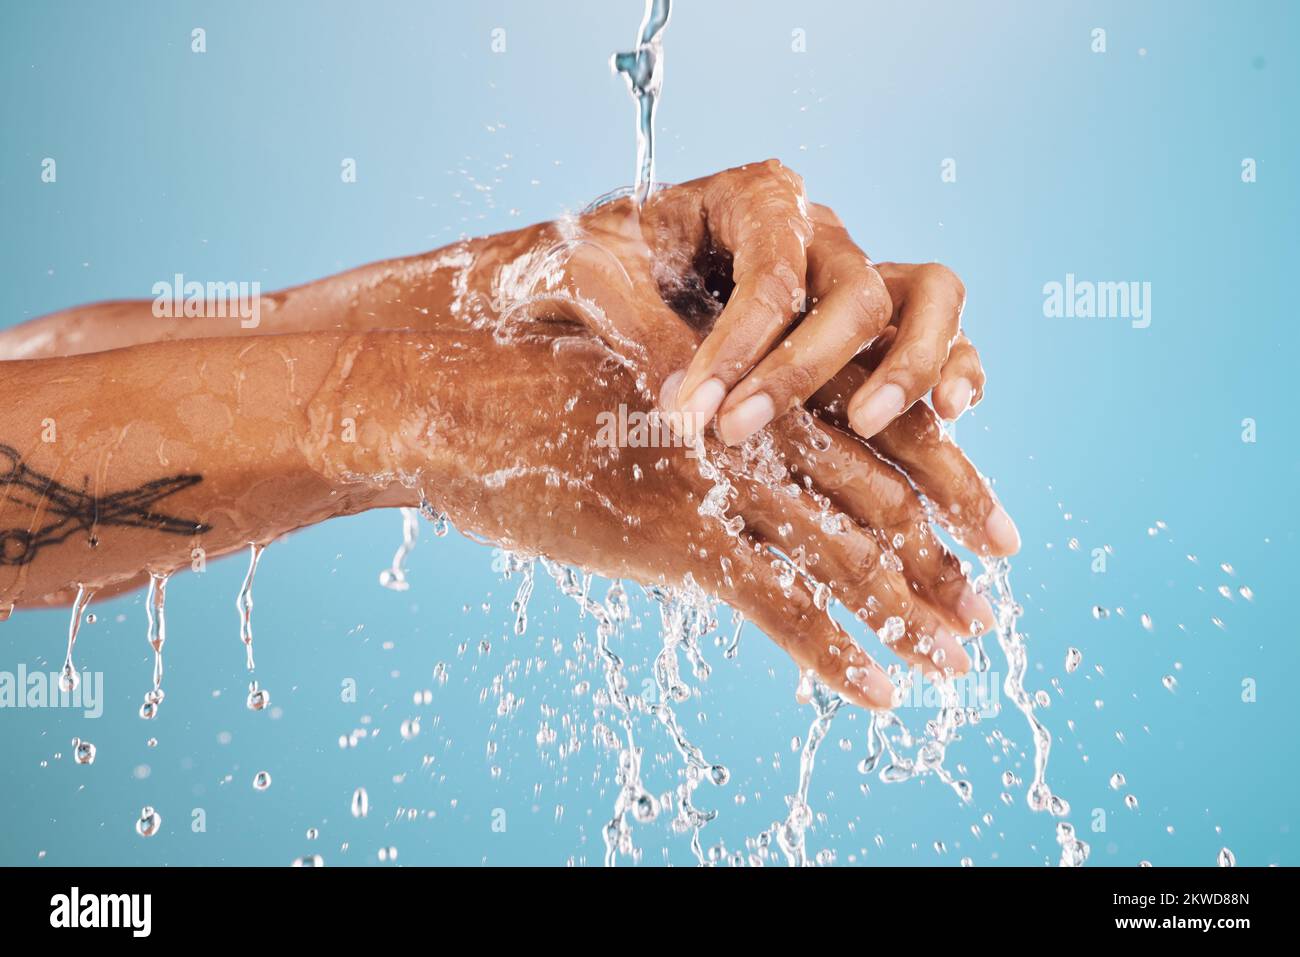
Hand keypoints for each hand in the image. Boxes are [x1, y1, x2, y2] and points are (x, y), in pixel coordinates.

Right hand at [305, 324, 964, 709]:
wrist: (443, 385)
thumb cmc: (524, 379)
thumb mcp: (625, 381)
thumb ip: (687, 422)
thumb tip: (722, 469)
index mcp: (746, 380)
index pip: (867, 437)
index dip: (932, 487)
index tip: (970, 533)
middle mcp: (750, 423)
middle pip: (879, 497)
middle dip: (939, 561)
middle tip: (986, 612)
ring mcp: (719, 477)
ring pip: (846, 555)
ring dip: (909, 615)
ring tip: (957, 660)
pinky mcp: (676, 532)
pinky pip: (779, 605)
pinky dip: (834, 654)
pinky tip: (878, 694)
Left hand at [629, 160, 986, 443]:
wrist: (597, 276)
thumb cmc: (597, 264)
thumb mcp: (590, 273)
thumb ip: (633, 323)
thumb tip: (681, 402)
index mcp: (756, 200)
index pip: (770, 276)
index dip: (735, 351)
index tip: (690, 415)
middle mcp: (820, 232)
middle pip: (854, 292)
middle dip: (801, 371)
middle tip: (737, 431)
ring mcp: (860, 275)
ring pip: (930, 299)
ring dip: (909, 365)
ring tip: (868, 422)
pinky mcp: (883, 327)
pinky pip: (948, 336)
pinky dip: (958, 369)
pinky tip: (949, 413)